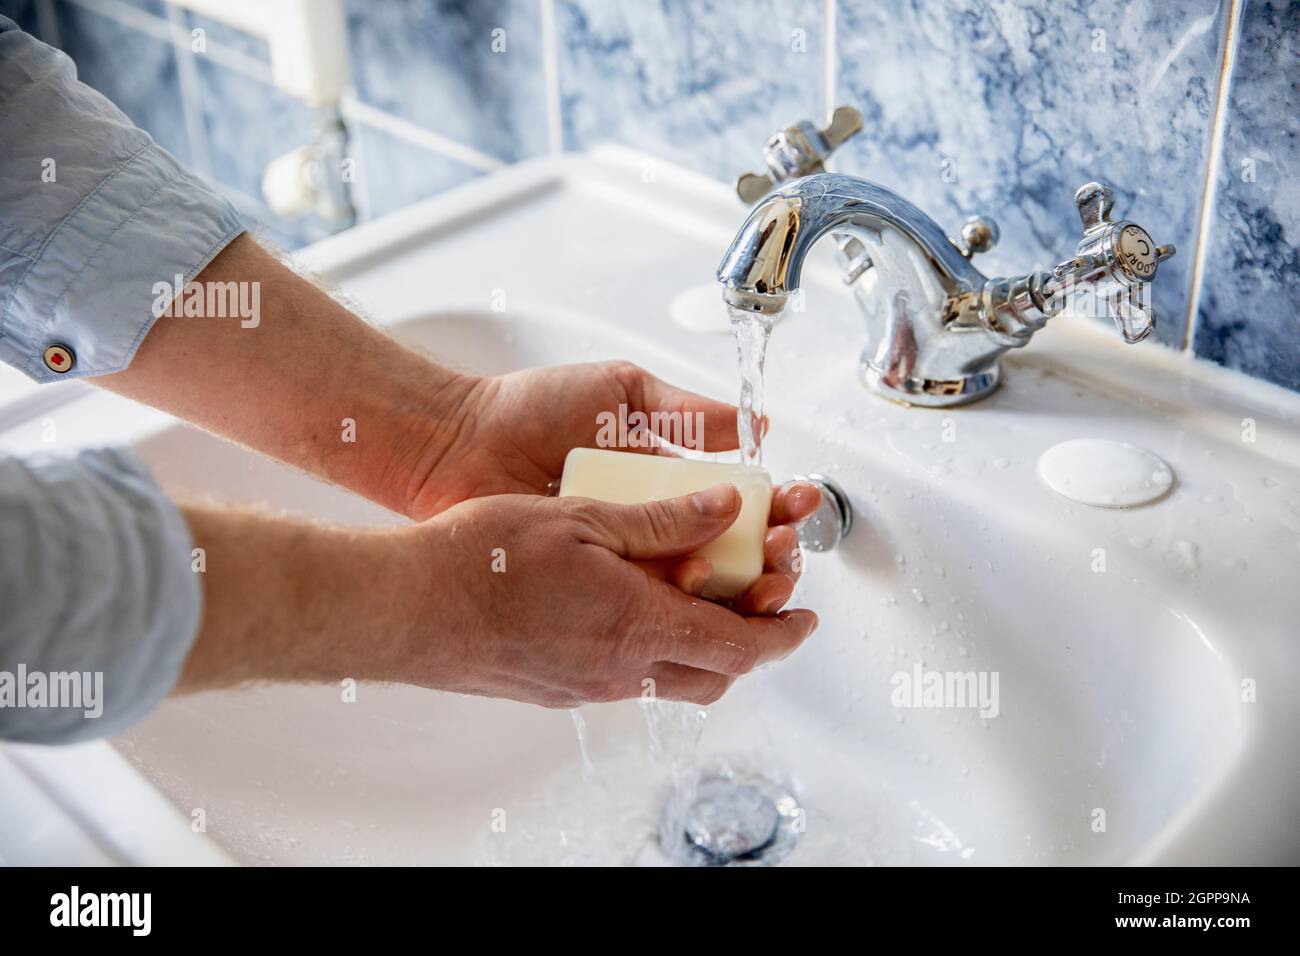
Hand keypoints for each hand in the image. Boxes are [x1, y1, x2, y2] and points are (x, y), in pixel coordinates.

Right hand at [384, 486, 819, 706]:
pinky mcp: (557, 690)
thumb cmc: (479, 560)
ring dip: (702, 648)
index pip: (738, 644)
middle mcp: (619, 670)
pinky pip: (628, 679)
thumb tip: (724, 510)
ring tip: (702, 601)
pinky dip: (655, 651)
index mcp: (635, 624)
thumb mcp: (582, 516)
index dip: (783, 634)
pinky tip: (635, 610)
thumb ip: (661, 519)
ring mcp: (586, 687)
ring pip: (671, 680)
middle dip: (753, 647)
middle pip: (715, 676)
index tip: (805, 619)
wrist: (405, 609)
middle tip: (766, 610)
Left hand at [405, 360, 819, 613]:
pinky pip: (647, 609)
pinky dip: (681, 605)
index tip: (796, 503)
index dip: (777, 509)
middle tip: (781, 550)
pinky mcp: (594, 592)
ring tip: (757, 577)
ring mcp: (625, 564)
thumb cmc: (531, 411)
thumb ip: (686, 412)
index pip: (741, 505)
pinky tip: (699, 590)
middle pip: (734, 558)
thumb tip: (756, 425)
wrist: (459, 443)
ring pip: (701, 593)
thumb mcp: (622, 393)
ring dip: (740, 591)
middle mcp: (654, 528)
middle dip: (773, 559)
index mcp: (668, 481)